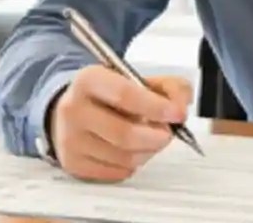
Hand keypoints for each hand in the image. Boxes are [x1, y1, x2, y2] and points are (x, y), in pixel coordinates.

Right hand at [48, 65, 193, 182]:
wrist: (73, 110)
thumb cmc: (108, 95)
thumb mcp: (136, 79)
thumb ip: (167, 87)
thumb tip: (181, 106)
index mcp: (89, 80)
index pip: (125, 95)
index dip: (156, 107)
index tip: (177, 114)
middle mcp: (74, 109)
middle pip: (125, 134)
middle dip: (156, 137)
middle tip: (167, 133)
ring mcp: (71, 139)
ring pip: (124, 157)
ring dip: (147, 152)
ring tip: (149, 139)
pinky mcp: (73, 163)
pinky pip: (117, 172)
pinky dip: (133, 164)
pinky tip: (131, 150)